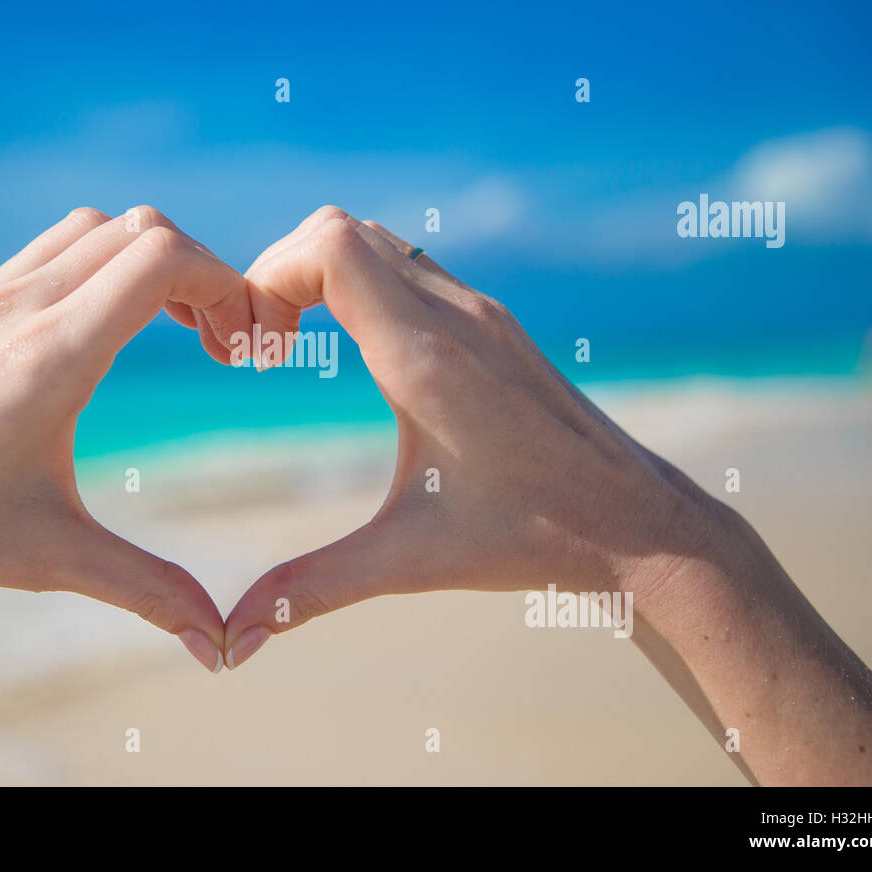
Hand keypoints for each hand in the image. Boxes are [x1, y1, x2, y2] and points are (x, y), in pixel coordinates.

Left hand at [0, 206, 249, 671]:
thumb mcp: (50, 559)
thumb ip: (149, 590)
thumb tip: (217, 647)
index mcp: (52, 355)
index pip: (163, 258)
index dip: (226, 284)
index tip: (242, 346)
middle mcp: (20, 307)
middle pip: (141, 230)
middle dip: (201, 274)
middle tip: (218, 344)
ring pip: (94, 229)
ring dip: (148, 261)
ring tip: (171, 330)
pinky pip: (51, 250)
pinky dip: (100, 266)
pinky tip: (102, 335)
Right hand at [222, 205, 715, 665]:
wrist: (638, 524)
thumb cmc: (531, 539)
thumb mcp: (407, 562)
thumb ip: (309, 591)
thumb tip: (232, 643)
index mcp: (425, 359)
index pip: (330, 248)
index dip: (268, 279)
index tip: (258, 353)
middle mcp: (453, 316)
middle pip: (338, 228)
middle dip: (279, 275)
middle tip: (265, 350)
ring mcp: (478, 311)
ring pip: (376, 239)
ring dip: (320, 273)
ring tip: (298, 347)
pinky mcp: (493, 322)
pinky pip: (409, 266)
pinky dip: (361, 283)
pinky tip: (357, 354)